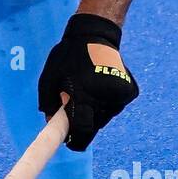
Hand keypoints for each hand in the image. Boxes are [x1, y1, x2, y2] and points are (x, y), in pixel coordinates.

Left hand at [38, 13, 139, 150]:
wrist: (96, 35)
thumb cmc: (68, 55)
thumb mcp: (49, 76)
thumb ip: (48, 101)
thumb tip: (51, 122)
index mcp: (85, 94)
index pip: (82, 128)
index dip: (75, 139)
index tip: (70, 143)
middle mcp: (106, 98)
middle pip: (93, 125)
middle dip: (83, 123)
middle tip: (74, 109)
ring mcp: (120, 96)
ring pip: (104, 117)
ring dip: (94, 112)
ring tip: (87, 92)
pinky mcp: (129, 92)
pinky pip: (113, 107)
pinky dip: (105, 103)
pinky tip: (99, 87)